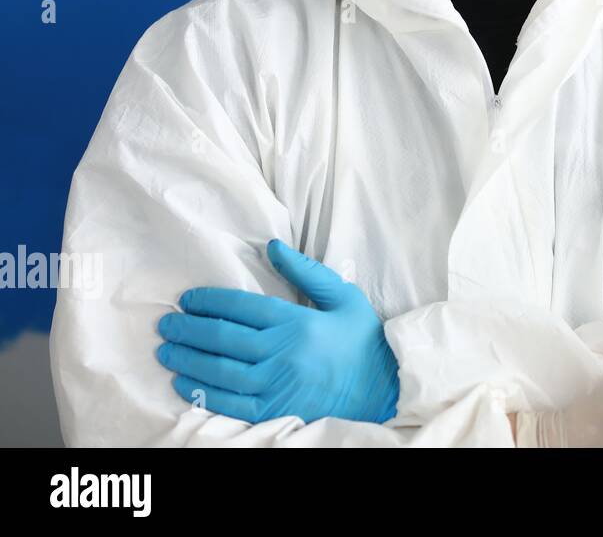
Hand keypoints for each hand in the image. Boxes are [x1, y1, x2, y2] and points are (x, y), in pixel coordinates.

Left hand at [156, 239, 399, 424]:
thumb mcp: (344, 297)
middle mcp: (282, 353)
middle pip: (222, 339)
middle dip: (188, 330)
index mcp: (297, 323)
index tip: (187, 299)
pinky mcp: (273, 410)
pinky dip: (201, 392)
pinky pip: (228, 403)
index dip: (208, 301)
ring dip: (187, 360)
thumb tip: (273, 246)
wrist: (382, 389)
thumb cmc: (362, 340)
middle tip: (165, 325)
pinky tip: (183, 382)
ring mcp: (276, 385)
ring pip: (219, 371)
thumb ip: (307, 271)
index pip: (241, 307)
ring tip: (166, 351)